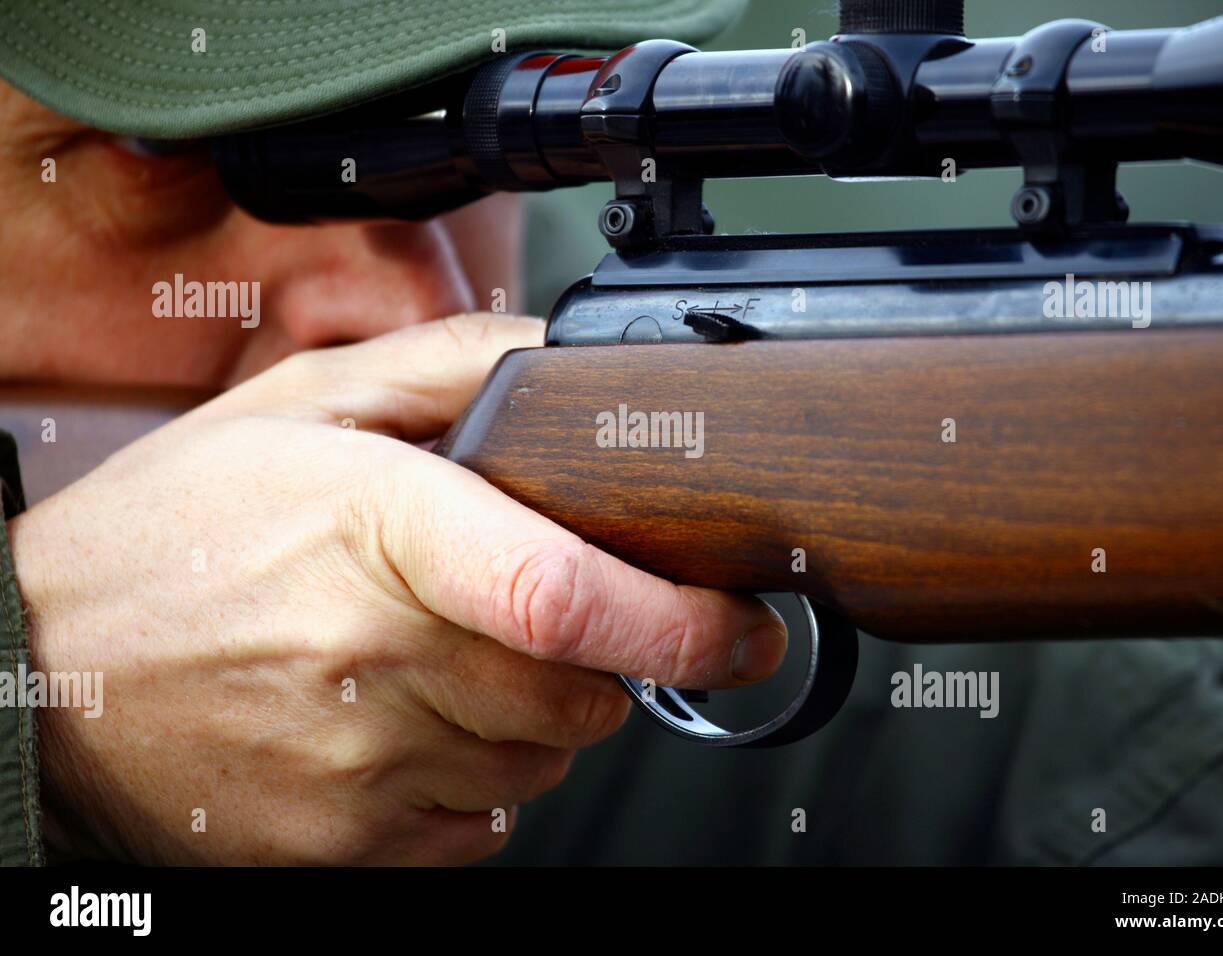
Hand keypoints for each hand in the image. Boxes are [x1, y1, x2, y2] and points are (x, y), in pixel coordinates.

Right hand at [8, 315, 786, 864]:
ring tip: (455, 655)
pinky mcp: (345, 841)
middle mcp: (372, 659)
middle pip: (584, 690)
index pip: (565, 595)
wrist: (44, 674)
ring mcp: (358, 764)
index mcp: (375, 532)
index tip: (740, 623)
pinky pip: (486, 821)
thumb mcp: (296, 407)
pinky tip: (417, 719)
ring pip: (545, 757)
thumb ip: (446, 367)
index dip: (684, 621)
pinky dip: (486, 772)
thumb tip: (564, 358)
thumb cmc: (165, 536)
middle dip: (612, 658)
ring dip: (544, 710)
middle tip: (550, 611)